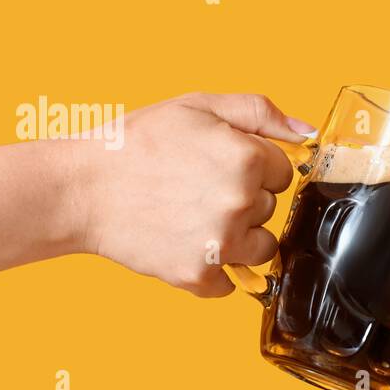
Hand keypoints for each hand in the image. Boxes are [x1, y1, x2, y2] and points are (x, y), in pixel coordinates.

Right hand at [71, 93, 314, 296]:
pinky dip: (212, 269)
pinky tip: (184, 243)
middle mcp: (240, 204)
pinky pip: (230, 282)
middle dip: (244, 200)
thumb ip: (261, 114)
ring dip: (238, 238)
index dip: (254, 166)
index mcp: (247, 159)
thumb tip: (308, 134)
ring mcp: (220, 244)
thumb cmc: (137, 144)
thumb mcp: (199, 106)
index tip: (221, 165)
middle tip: (197, 188)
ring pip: (261, 248)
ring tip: (194, 217)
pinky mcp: (198, 274)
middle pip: (270, 209)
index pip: (283, 172)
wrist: (82, 188)